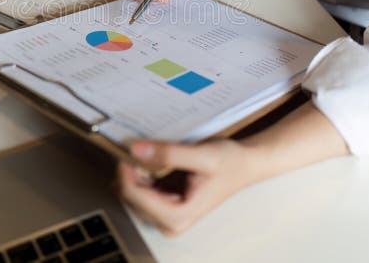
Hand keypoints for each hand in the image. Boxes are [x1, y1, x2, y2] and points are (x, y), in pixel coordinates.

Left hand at [118, 139, 257, 235]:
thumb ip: (169, 153)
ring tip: (148, 151)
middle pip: (130, 197)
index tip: (128, 148)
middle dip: (130, 171)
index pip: (134, 196)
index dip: (125, 171)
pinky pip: (140, 191)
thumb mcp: (201, 155)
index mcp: (177, 215)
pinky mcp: (164, 207)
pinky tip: (151, 160)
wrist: (243, 165)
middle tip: (138, 146)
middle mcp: (169, 222)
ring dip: (135, 172)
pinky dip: (141, 174)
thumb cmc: (228, 163)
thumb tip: (136, 149)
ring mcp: (166, 216)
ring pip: (132, 194)